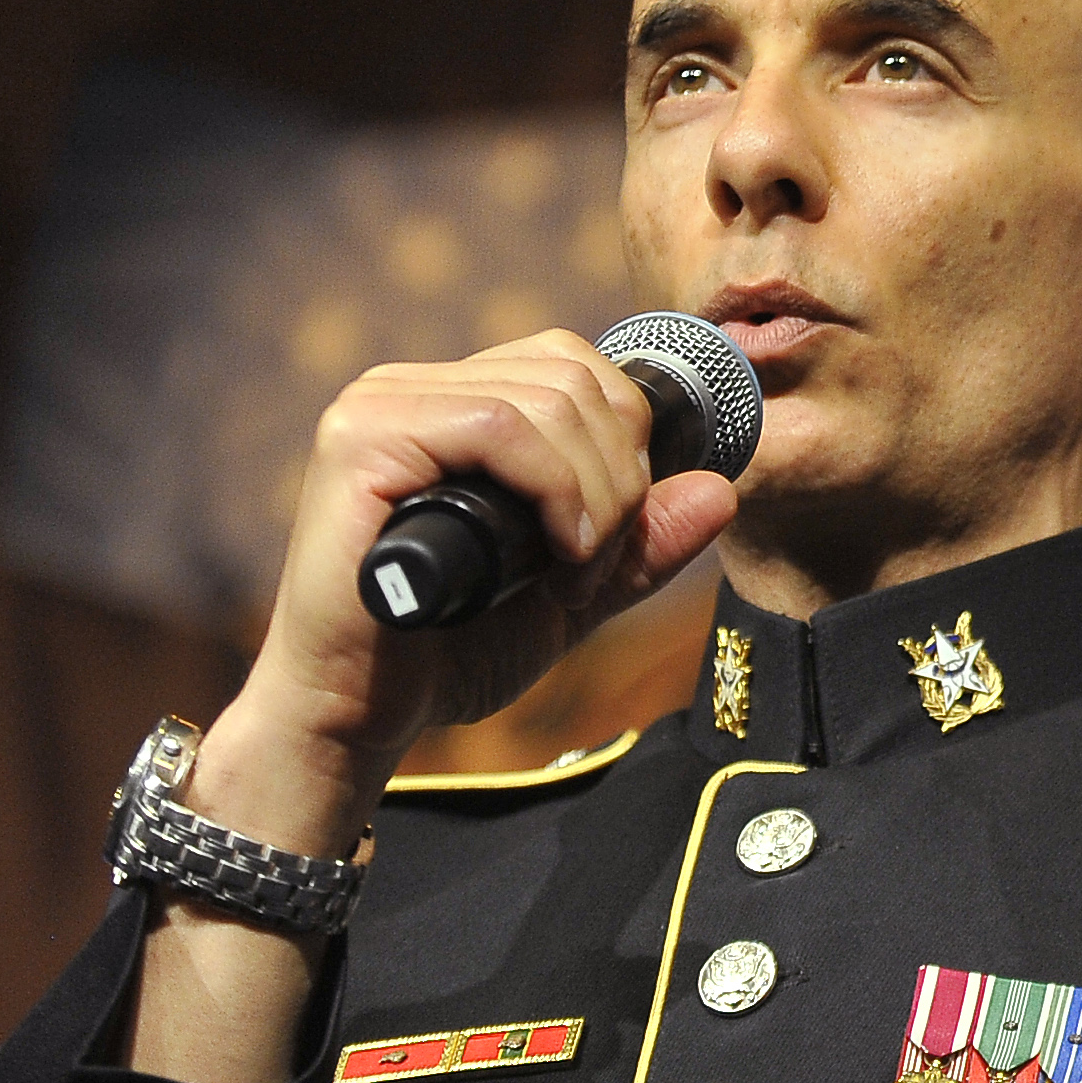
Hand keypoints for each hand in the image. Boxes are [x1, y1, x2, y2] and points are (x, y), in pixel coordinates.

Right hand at [128, 333, 735, 1082]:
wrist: (361, 718)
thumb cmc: (446, 655)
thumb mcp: (572, 594)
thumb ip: (642, 543)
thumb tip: (722, 488)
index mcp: (451, 404)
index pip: (573, 364)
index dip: (626, 436)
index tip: (618, 529)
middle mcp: (410, 389)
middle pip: (572, 375)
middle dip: (619, 474)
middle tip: (597, 560)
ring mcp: (380, 408)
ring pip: (548, 399)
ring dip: (595, 492)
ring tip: (574, 569)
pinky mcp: (359, 443)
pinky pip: (498, 426)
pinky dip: (558, 488)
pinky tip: (557, 553)